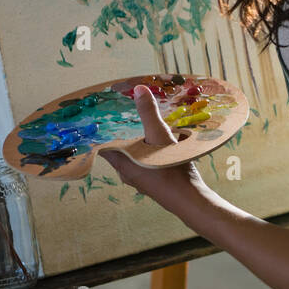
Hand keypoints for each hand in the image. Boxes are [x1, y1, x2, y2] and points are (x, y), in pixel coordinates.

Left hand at [100, 84, 204, 210]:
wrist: (189, 199)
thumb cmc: (169, 169)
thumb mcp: (160, 136)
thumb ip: (149, 113)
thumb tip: (138, 89)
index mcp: (121, 161)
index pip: (101, 145)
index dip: (99, 131)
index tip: (101, 117)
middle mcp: (126, 172)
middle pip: (116, 150)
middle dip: (119, 134)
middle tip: (124, 116)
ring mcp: (139, 179)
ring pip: (131, 157)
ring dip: (134, 143)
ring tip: (142, 127)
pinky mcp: (153, 182)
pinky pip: (143, 163)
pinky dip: (146, 152)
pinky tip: (159, 146)